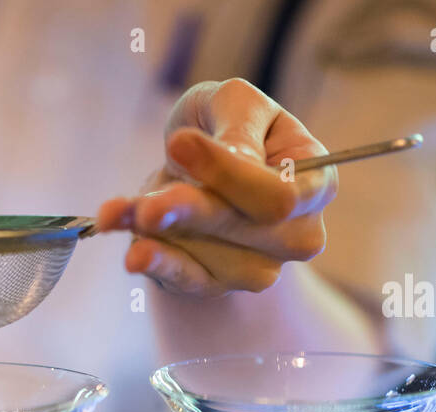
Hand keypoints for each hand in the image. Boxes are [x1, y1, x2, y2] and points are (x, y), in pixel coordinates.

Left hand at [97, 78, 335, 297]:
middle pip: (244, 231)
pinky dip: (157, 264)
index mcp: (315, 183)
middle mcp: (297, 235)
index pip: (280, 196)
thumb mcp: (235, 104)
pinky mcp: (215, 284)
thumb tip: (236, 157)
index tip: (180, 144)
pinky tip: (135, 254)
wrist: (196, 161)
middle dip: (191, 212)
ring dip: (159, 233)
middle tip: (149, 202)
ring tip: (120, 210)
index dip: (231, 176)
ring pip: (209, 255)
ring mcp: (260, 267)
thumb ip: (240, 128)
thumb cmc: (227, 124)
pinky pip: (187, 280)